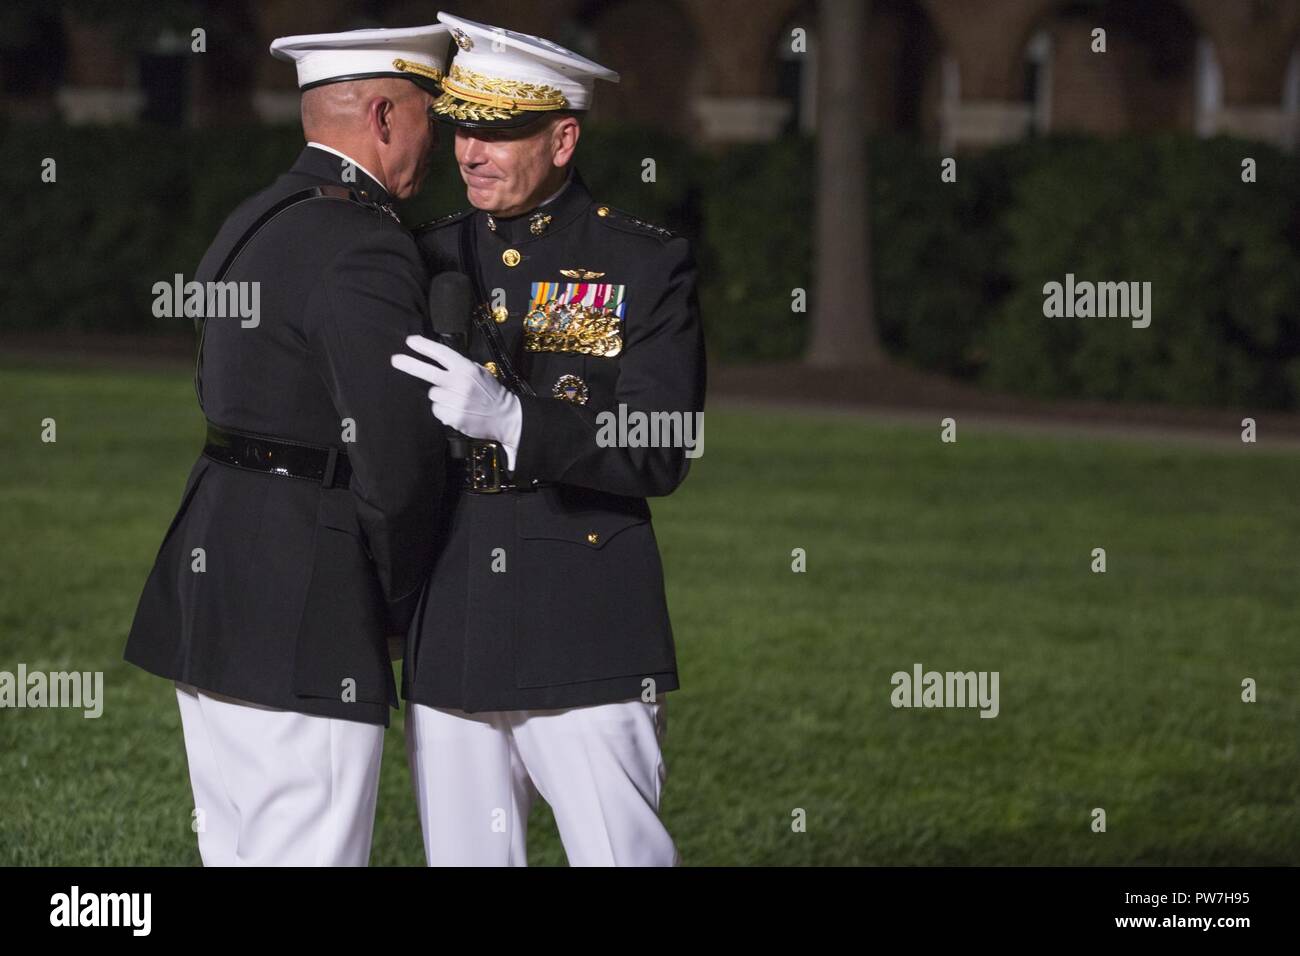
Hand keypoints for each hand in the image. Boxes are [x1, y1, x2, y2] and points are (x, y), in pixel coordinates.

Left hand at [390, 336, 520, 467]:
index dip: (424, 346)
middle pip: (427, 372)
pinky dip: (443, 410)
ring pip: (432, 394)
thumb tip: (438, 358)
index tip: (410, 341)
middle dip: (409, 364)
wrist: (505, 416)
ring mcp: (455, 401)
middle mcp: (459, 383)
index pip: (441, 353)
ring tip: (456, 400)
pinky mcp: (452, 417)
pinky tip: (457, 410)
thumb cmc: (491, 392)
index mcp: (466, 369)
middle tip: (395, 359)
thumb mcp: (479, 372)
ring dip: (440, 396)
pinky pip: (437, 410)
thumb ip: (460, 366)